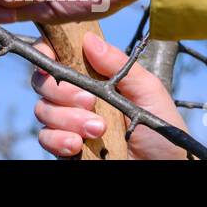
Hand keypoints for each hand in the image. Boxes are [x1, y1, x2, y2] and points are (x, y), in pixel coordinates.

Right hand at [31, 31, 187, 159]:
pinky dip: (58, 140)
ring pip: (43, 110)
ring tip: (98, 129)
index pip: (57, 56)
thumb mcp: (148, 92)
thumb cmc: (160, 129)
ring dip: (68, 119)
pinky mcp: (65, 147)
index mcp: (92, 76)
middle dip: (63, 91)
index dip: (47, 52)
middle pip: (43, 82)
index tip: (53, 59)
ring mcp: (68, 122)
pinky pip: (46, 138)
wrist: (163, 167)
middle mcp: (75, 96)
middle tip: (91, 102)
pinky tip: (78, 145)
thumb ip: (119, 65)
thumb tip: (91, 39)